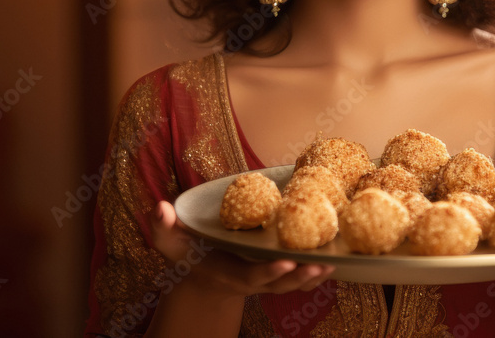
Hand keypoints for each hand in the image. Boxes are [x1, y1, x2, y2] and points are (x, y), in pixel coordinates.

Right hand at [149, 200, 334, 299]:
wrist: (204, 276)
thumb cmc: (188, 255)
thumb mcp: (171, 243)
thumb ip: (163, 227)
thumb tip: (159, 207)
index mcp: (230, 274)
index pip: (251, 276)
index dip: (269, 273)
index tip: (286, 263)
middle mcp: (252, 281)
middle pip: (280, 285)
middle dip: (301, 278)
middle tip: (320, 264)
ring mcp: (267, 281)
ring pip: (295, 285)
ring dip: (315, 277)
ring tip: (334, 263)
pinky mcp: (277, 276)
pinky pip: (301, 278)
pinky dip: (317, 272)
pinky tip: (335, 259)